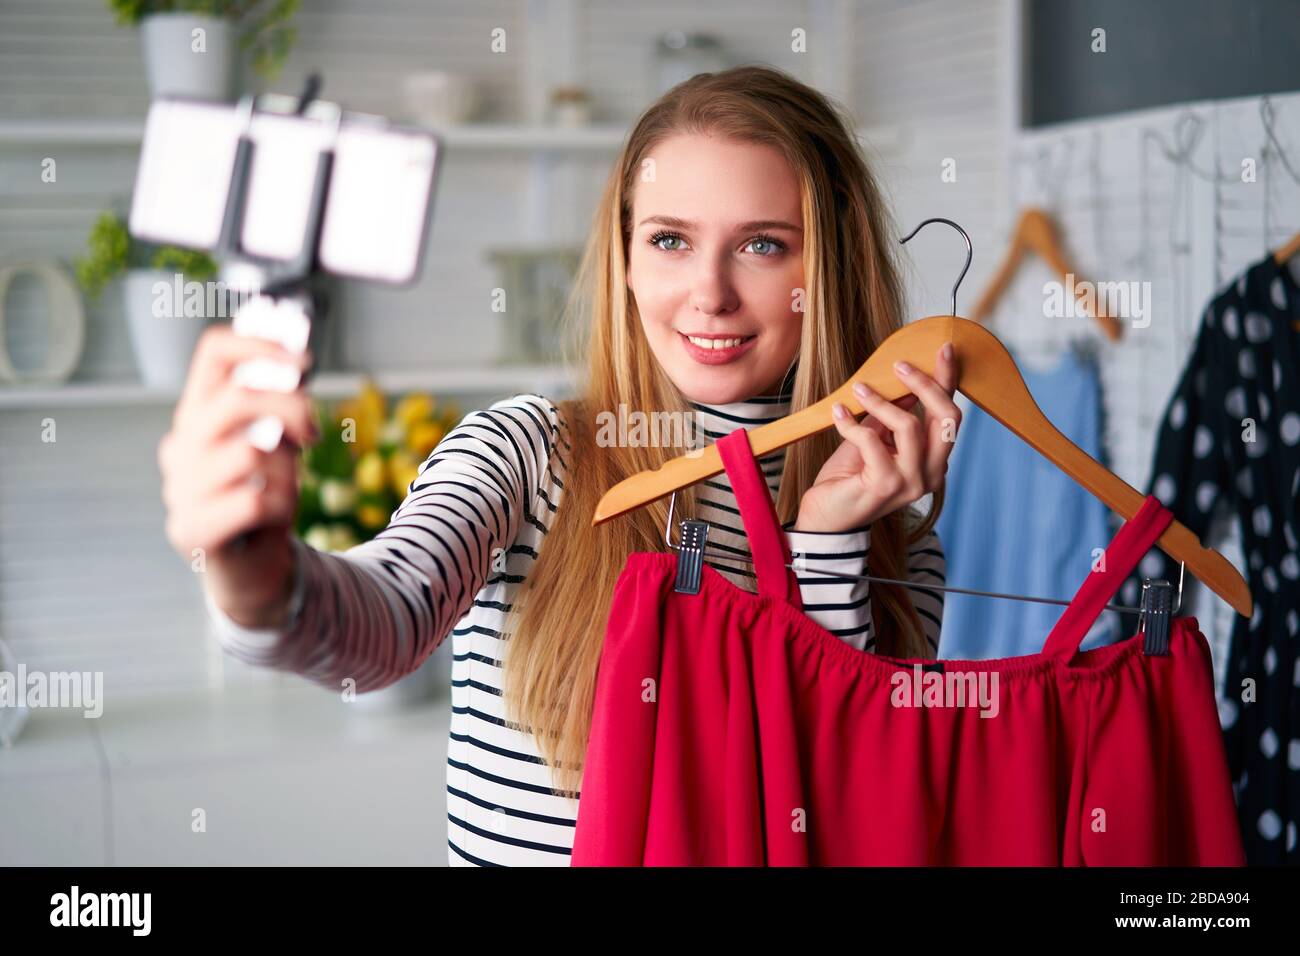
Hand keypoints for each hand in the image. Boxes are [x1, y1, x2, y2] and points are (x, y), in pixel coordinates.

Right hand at [158, 326, 316, 627]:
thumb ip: (279, 407)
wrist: (252, 569)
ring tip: (284, 485)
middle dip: (291, 407)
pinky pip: (257, 500)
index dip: (259, 345)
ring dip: (287, 469)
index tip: (302, 359)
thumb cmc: (265, 495)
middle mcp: (180, 446)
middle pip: (238, 397)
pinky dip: (283, 505)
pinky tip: (277, 516)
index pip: (213, 354)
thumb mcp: (276, 444)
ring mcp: (179, 489)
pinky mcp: (191, 530)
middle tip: (313, 431)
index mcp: (197, 414)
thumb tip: (297, 367)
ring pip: (252, 453)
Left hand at [794, 341, 960, 532]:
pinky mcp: (885, 486)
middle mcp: (931, 474)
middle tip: (898, 365)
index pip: (950, 416)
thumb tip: (904, 379)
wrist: (826, 516)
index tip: (944, 349)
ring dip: (881, 401)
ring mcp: (911, 483)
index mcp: (934, 461)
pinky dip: (851, 422)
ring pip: (911, 425)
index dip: (948, 381)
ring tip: (859, 390)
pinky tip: (837, 414)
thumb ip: (893, 414)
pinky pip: (871, 440)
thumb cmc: (851, 476)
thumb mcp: (875, 437)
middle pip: (947, 419)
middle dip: (925, 385)